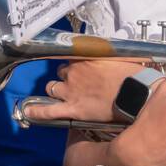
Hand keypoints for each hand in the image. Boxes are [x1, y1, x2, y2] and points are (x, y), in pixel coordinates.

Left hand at [27, 60, 147, 124]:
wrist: (137, 95)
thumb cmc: (132, 76)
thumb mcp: (118, 58)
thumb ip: (105, 57)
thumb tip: (104, 55)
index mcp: (84, 58)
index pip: (70, 57)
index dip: (74, 64)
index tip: (80, 68)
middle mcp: (73, 72)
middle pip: (61, 72)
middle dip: (66, 77)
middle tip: (79, 84)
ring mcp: (70, 91)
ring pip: (52, 88)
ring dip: (56, 90)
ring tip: (63, 96)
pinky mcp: (72, 109)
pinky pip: (48, 110)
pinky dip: (37, 110)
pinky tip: (28, 111)